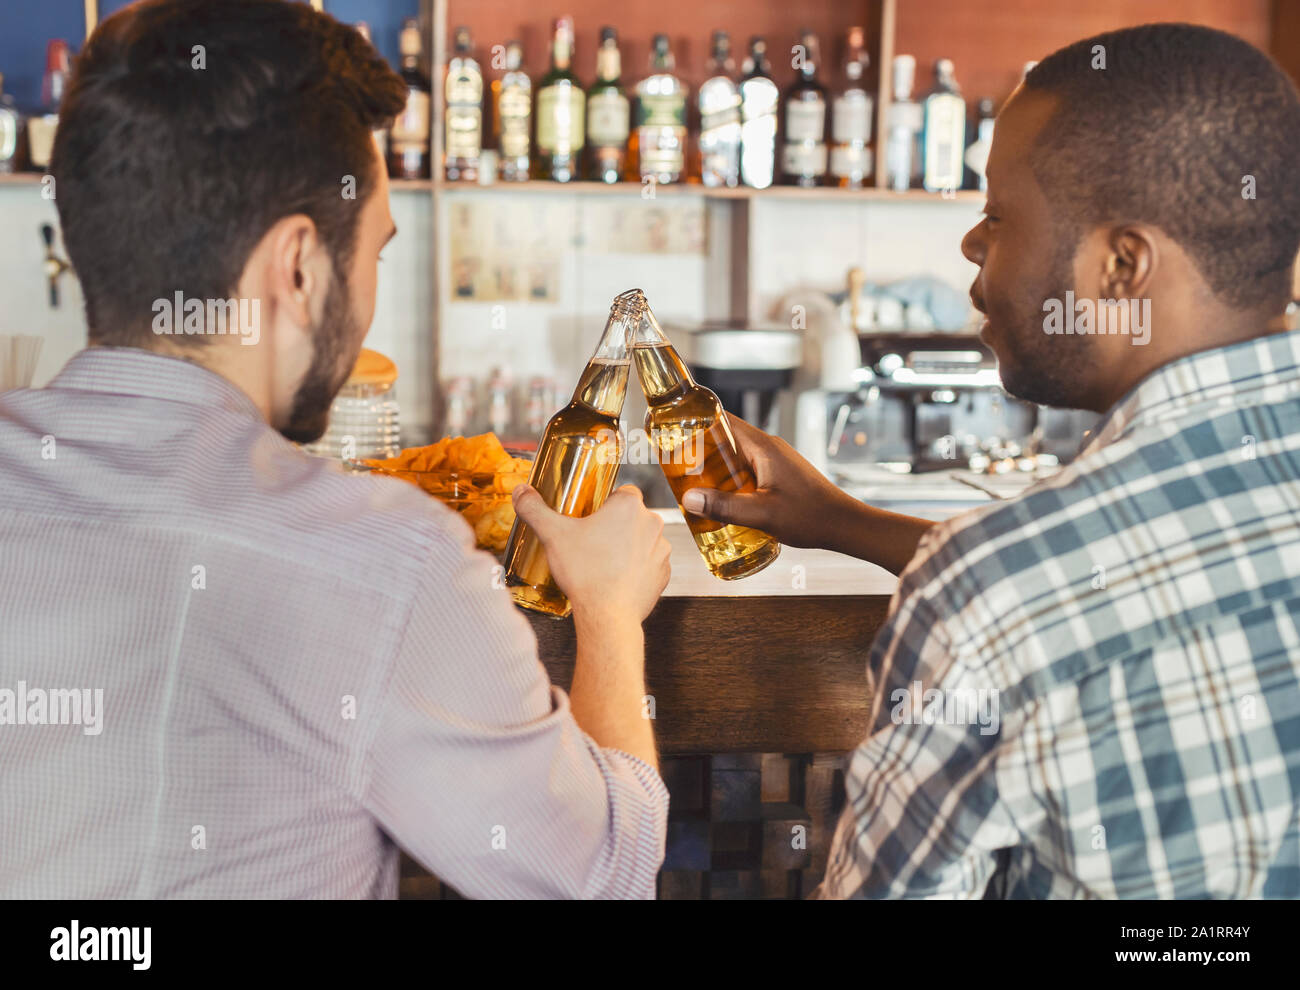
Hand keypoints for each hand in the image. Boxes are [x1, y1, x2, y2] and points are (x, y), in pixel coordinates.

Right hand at [511, 483, 670, 622]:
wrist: (607, 616)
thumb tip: (521, 492)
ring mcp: (661, 550)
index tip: (591, 517)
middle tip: (591, 542)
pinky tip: (615, 578)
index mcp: (629, 506)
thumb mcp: (552, 535)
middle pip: (631, 517)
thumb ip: (535, 509)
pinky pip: (648, 565)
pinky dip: (635, 569)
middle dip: (614, 527)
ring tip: (602, 563)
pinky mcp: (663, 575)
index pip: (621, 492)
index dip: (605, 504)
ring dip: (626, 547)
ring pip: (641, 540)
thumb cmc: (585, 573)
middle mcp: (652, 523)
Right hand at [680, 415, 860, 550]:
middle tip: (678, 468)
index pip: (723, 421)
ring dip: (715, 468)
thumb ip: (724, 506)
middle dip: (700, 452)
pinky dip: (731, 479)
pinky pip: (747, 470)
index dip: (697, 424)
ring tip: (694, 486)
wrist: (844, 525)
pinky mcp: (779, 475)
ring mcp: (775, 461)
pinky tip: (723, 500)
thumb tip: (689, 498)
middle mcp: (769, 448)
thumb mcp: (762, 513)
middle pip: (726, 439)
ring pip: (736, 457)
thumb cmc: (811, 516)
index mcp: (763, 447)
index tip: (675, 435)